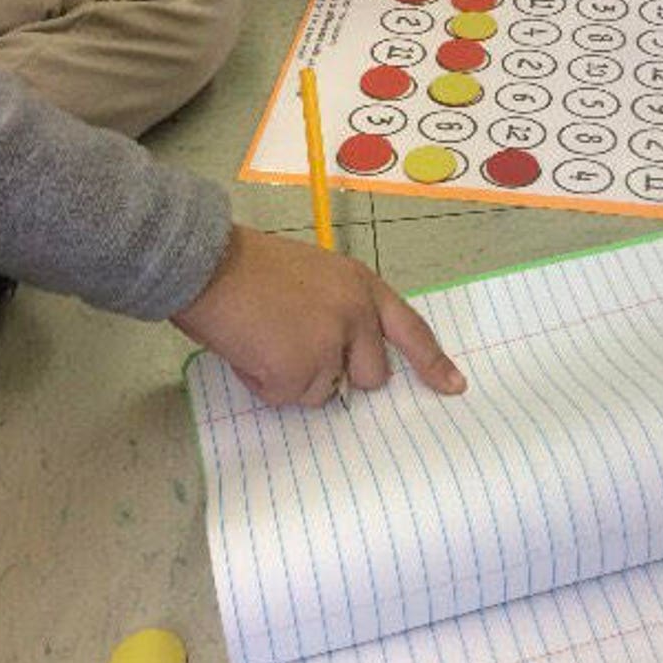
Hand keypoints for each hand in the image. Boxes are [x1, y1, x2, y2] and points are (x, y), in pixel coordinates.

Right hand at [171, 225, 466, 407]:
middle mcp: (356, 315)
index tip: (453, 386)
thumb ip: (338, 310)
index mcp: (362, 287)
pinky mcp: (302, 370)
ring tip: (263, 339)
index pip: (411, 329)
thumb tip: (341, 356)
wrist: (208, 265)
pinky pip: (287, 397)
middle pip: (371, 376)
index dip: (432, 362)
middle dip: (339, 374)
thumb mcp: (315, 276)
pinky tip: (249, 350)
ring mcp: (331, 344)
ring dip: (292, 378)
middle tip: (295, 348)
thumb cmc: (250, 267)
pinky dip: (264, 383)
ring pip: (323, 392)